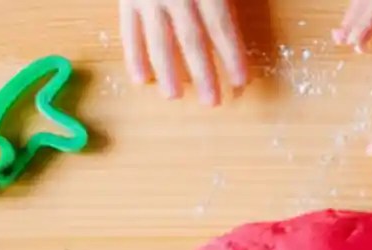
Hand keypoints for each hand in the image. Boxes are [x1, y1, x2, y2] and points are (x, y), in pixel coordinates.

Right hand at [120, 0, 247, 105]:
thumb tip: (239, 25)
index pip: (221, 26)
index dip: (232, 55)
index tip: (242, 81)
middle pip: (192, 39)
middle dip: (203, 73)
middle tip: (213, 103)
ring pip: (158, 39)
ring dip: (167, 71)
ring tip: (174, 97)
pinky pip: (129, 28)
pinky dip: (133, 54)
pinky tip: (141, 79)